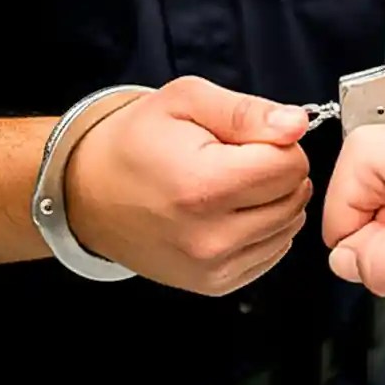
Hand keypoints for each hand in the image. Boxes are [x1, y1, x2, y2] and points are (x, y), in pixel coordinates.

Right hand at [66, 76, 313, 296]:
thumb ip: (248, 112)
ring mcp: (213, 267)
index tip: (244, 140)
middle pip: (295, 197)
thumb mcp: (187, 101)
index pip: (291, 165)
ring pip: (289, 225)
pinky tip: (227, 212)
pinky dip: (262, 228)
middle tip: (232, 161)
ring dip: (272, 201)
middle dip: (275, 171)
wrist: (88, 191)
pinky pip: (273, 251)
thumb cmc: (137, 140)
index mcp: (203, 187)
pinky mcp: (215, 284)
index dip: (276, 144)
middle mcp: (210, 237)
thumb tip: (297, 125)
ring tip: (227, 186)